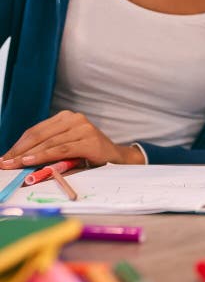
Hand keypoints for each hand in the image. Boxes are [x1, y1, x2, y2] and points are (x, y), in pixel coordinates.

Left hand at [0, 110, 144, 166]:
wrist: (116, 158)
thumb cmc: (88, 154)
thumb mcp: (66, 147)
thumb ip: (47, 148)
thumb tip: (18, 159)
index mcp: (67, 117)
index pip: (37, 130)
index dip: (18, 144)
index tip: (4, 157)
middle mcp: (75, 118)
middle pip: (40, 134)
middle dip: (19, 151)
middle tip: (4, 163)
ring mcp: (84, 128)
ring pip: (49, 142)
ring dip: (28, 155)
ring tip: (13, 164)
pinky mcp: (90, 140)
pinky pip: (61, 149)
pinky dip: (44, 156)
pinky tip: (30, 161)